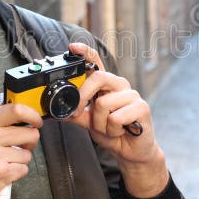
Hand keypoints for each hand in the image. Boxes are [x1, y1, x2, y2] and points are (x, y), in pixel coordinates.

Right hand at [0, 102, 42, 198]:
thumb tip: (25, 117)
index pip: (16, 110)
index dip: (33, 115)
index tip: (37, 121)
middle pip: (31, 134)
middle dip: (30, 143)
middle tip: (20, 147)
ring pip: (28, 154)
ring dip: (21, 160)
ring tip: (5, 162)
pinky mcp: (1, 173)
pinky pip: (24, 169)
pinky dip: (17, 172)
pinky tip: (4, 172)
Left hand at [66, 43, 168, 197]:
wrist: (132, 152)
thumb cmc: (114, 133)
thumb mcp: (89, 122)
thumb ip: (75, 114)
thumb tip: (56, 110)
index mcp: (107, 86)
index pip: (97, 62)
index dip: (85, 52)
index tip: (72, 47)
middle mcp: (120, 86)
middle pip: (98, 78)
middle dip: (83, 97)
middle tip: (77, 114)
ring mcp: (132, 95)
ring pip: (103, 104)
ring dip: (100, 124)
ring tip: (109, 129)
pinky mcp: (142, 107)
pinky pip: (115, 118)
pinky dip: (112, 130)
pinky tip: (121, 132)